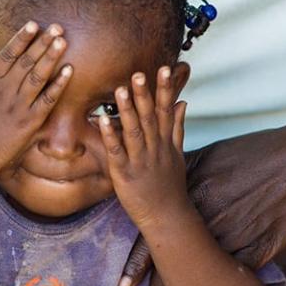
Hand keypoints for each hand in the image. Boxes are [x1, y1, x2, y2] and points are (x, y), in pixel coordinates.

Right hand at [0, 21, 71, 173]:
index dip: (21, 38)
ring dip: (51, 57)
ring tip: (62, 41)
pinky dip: (58, 84)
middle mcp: (5, 91)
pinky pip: (47, 100)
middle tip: (57, 27)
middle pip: (26, 61)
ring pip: (38, 76)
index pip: (8, 54)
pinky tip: (69, 70)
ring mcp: (18, 106)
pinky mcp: (30, 122)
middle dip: (42, 42)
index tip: (33, 24)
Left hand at [98, 67, 188, 226]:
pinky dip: (110, 136)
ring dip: (127, 110)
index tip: (164, 68)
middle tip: (138, 73)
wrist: (168, 217)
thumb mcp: (178, 154)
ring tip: (120, 89)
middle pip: (150, 117)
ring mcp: (140, 161)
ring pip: (134, 131)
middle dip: (144, 94)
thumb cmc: (170, 185)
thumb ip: (177, 127)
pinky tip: (102, 120)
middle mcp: (155, 148)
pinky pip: (117, 152)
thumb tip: (183, 102)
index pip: (167, 110)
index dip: (165, 89)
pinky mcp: (125, 174)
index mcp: (166, 142)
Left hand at [117, 115, 285, 285]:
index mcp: (192, 198)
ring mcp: (235, 235)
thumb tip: (157, 180)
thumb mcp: (209, 155)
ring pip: (202, 277)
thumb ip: (181, 172)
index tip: (124, 284)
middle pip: (174, 263)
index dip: (138, 264)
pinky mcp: (262, 247)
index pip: (155, 237)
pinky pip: (237, 280)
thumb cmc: (254, 152)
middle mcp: (208, 220)